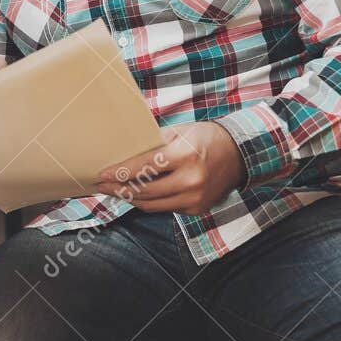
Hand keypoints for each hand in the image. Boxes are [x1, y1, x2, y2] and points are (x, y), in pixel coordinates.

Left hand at [93, 121, 245, 215]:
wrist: (239, 154)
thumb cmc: (206, 138)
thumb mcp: (180, 132)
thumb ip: (154, 143)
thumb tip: (124, 154)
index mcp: (185, 156)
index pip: (144, 167)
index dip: (119, 173)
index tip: (101, 175)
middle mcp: (191, 180)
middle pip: (144, 191)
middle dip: (119, 189)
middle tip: (101, 186)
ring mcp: (195, 198)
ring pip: (152, 205)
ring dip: (130, 199)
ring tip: (114, 191)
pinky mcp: (197, 209)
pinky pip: (165, 208)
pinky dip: (150, 202)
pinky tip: (137, 195)